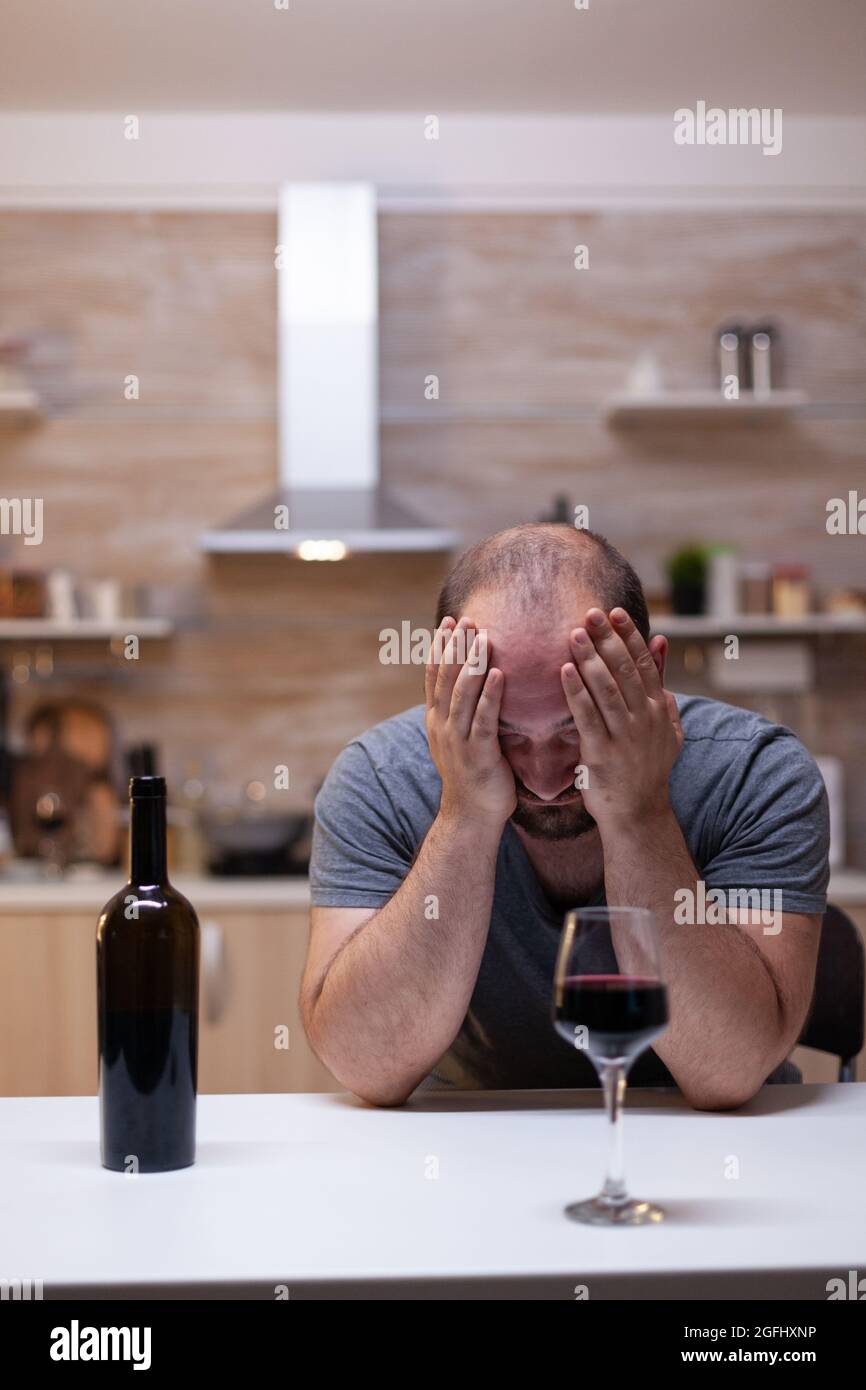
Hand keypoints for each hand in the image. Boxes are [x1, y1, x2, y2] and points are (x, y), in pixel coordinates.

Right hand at [425, 616, 516, 828]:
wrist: (470, 816)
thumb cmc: (472, 776)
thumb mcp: (460, 740)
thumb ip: (462, 714)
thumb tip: (471, 688)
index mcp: (437, 721)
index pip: (434, 677)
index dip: (441, 648)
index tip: (448, 623)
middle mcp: (442, 726)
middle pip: (446, 678)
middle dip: (456, 647)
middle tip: (465, 619)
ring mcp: (458, 739)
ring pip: (462, 693)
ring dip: (473, 663)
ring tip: (482, 637)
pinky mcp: (478, 753)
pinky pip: (484, 718)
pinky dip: (491, 694)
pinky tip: (499, 673)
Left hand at [560, 607, 682, 831]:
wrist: (638, 814)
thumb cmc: (647, 768)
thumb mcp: (667, 729)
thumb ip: (662, 688)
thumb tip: (660, 647)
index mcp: (657, 709)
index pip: (643, 664)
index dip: (629, 636)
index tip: (614, 612)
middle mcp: (644, 719)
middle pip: (624, 670)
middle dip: (606, 639)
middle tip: (589, 613)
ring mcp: (624, 736)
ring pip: (606, 688)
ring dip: (589, 658)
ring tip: (574, 634)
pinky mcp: (602, 753)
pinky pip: (587, 715)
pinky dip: (576, 691)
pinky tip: (564, 671)